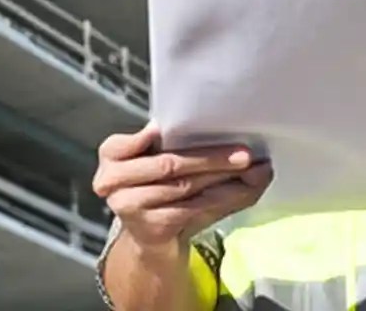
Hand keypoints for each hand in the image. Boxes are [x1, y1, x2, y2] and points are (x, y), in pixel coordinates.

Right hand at [92, 122, 272, 249]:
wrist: (152, 238)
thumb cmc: (158, 186)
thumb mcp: (156, 159)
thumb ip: (172, 143)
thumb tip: (203, 126)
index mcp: (111, 156)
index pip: (122, 144)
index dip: (142, 138)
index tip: (161, 129)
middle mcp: (113, 183)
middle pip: (168, 165)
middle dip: (210, 157)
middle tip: (244, 153)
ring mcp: (131, 208)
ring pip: (187, 187)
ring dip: (225, 177)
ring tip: (254, 169)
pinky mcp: (154, 229)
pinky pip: (196, 209)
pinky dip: (226, 198)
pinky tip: (247, 189)